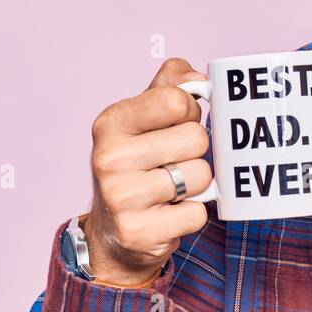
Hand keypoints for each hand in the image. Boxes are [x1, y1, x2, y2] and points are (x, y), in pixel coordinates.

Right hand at [84, 58, 213, 285]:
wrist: (113, 231)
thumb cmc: (139, 162)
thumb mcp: (145, 116)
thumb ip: (173, 84)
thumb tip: (202, 79)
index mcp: (111, 122)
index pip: (178, 100)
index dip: (189, 113)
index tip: (175, 126)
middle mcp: (109, 158)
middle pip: (197, 138)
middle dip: (195, 152)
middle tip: (173, 163)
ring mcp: (121, 198)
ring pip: (201, 176)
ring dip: (196, 185)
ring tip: (171, 189)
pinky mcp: (137, 232)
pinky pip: (198, 214)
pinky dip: (192, 215)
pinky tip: (168, 214)